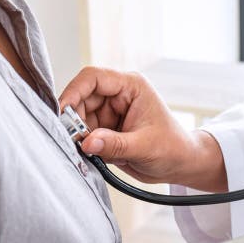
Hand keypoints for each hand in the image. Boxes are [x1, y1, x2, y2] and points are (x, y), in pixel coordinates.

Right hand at [59, 67, 227, 191]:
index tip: (63, 112)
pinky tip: (94, 155)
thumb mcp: (145, 147)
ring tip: (90, 152)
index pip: (93, 78)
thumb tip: (86, 142)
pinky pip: (86, 134)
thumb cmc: (172, 148)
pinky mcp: (107, 130)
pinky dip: (85, 145)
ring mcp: (111, 113)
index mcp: (131, 86)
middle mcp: (118, 96)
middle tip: (73, 140)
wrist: (180, 164)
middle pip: (82, 98)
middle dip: (75, 119)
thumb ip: (115, 144)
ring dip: (80, 135)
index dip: (74, 91)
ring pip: (81, 118)